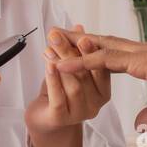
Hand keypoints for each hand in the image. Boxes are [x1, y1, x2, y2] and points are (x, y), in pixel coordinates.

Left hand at [25, 23, 111, 138]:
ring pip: (74, 86)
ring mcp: (80, 113)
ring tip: (49, 48)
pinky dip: (54, 80)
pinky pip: (59, 98)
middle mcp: (95, 104)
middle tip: (57, 36)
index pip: (101, 70)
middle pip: (85, 75)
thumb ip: (74, 51)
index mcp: (103, 92)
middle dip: (70, 52)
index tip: (83, 37)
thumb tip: (78, 27)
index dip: (92, 53)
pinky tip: (48, 66)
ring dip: (61, 64)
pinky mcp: (62, 119)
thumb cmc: (60, 92)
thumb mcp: (69, 68)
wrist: (44, 118)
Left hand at [53, 31, 146, 130]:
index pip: (114, 55)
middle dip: (77, 41)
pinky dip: (80, 61)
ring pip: (95, 48)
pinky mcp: (138, 61)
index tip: (79, 51)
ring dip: (71, 47)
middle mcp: (140, 52)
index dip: (94, 53)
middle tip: (56, 36)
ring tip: (49, 43)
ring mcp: (137, 54)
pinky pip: (102, 60)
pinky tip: (62, 63)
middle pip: (100, 44)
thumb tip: (140, 122)